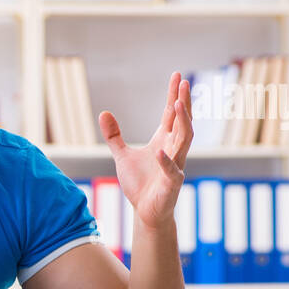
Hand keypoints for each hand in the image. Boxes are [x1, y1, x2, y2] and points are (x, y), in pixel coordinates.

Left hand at [98, 71, 192, 229]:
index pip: (171, 114)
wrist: (145, 211)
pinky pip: (172, 170)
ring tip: (178, 105)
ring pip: (184, 140)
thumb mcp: (122, 155)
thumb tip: (104, 112)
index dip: (174, 95)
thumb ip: (114, 136)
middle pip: (182, 122)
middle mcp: (173, 149)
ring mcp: (175, 165)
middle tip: (185, 84)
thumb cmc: (139, 183)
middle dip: (184, 103)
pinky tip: (160, 150)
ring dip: (183, 123)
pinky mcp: (172, 183)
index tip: (178, 76)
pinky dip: (166, 161)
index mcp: (163, 140)